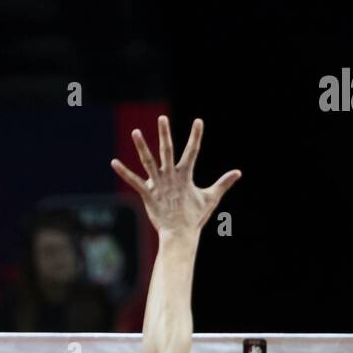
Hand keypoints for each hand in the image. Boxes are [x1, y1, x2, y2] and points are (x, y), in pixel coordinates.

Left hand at [111, 116, 239, 237]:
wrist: (180, 235)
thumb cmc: (195, 217)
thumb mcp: (211, 198)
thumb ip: (223, 183)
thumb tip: (238, 172)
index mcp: (185, 176)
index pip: (192, 152)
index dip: (196, 136)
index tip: (198, 121)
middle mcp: (171, 177)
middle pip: (167, 151)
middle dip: (165, 134)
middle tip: (162, 118)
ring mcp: (158, 185)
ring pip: (148, 162)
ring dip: (141, 146)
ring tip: (135, 131)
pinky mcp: (147, 195)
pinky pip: (134, 182)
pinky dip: (124, 172)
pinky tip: (114, 162)